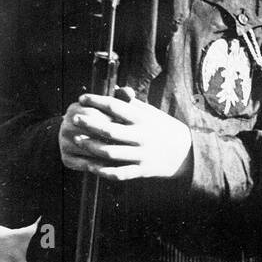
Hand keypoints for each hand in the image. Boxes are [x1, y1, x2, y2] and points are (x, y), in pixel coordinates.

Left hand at [58, 88, 192, 181]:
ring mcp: (142, 156)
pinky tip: (89, 165)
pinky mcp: (141, 171)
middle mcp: (142, 137)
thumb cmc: (162, 128)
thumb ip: (133, 104)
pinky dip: (102, 170)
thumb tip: (116, 89)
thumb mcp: (151, 113)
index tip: (82, 98)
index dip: (96, 101)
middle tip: (75, 118)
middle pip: (110, 131)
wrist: (186, 153)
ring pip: (111, 153)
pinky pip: (118, 172)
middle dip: (90, 124)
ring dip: (91, 146)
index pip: (116, 106)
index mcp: (143, 119)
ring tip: (77, 139)